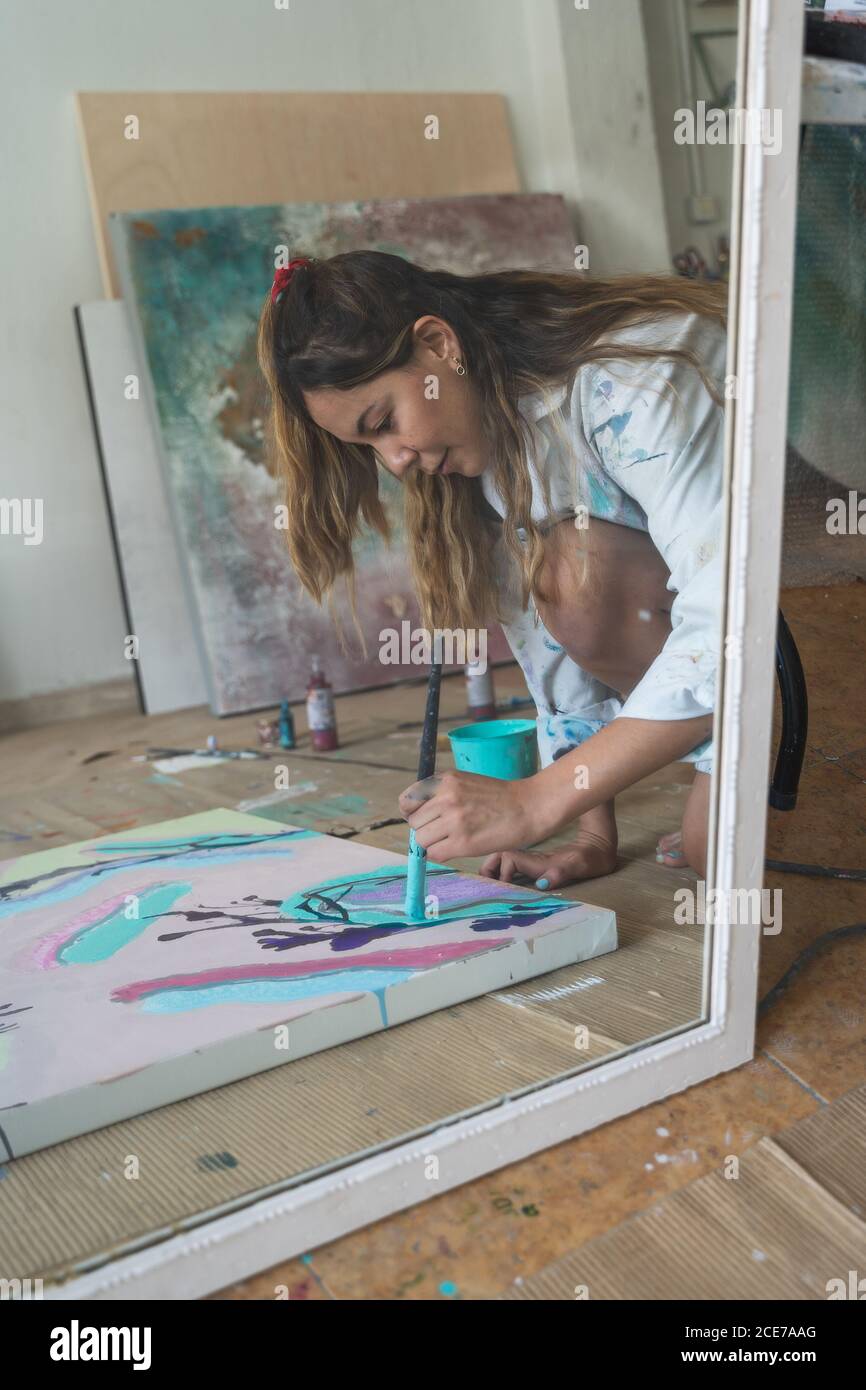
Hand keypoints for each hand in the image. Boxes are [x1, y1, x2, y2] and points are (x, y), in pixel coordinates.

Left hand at [398, 770, 536, 861]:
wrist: (529, 808)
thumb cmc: (499, 798)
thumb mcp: (465, 783)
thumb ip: (441, 794)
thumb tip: (415, 816)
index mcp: (446, 780)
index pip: (407, 800)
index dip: (411, 813)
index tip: (421, 818)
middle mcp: (447, 798)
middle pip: (414, 823)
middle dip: (424, 829)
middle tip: (443, 830)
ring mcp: (454, 820)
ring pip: (421, 840)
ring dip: (432, 843)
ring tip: (451, 839)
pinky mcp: (462, 842)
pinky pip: (434, 854)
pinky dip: (441, 854)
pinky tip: (456, 848)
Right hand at [480, 829, 617, 889]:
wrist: (601, 846)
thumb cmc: (592, 858)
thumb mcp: (581, 865)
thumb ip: (562, 872)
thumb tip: (542, 883)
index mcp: (540, 860)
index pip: (509, 859)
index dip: (500, 871)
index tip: (498, 887)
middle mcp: (533, 859)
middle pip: (500, 856)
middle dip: (488, 867)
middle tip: (482, 885)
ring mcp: (534, 860)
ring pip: (504, 859)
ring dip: (493, 869)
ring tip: (487, 886)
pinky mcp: (537, 864)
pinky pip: (513, 866)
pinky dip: (503, 872)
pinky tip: (502, 884)